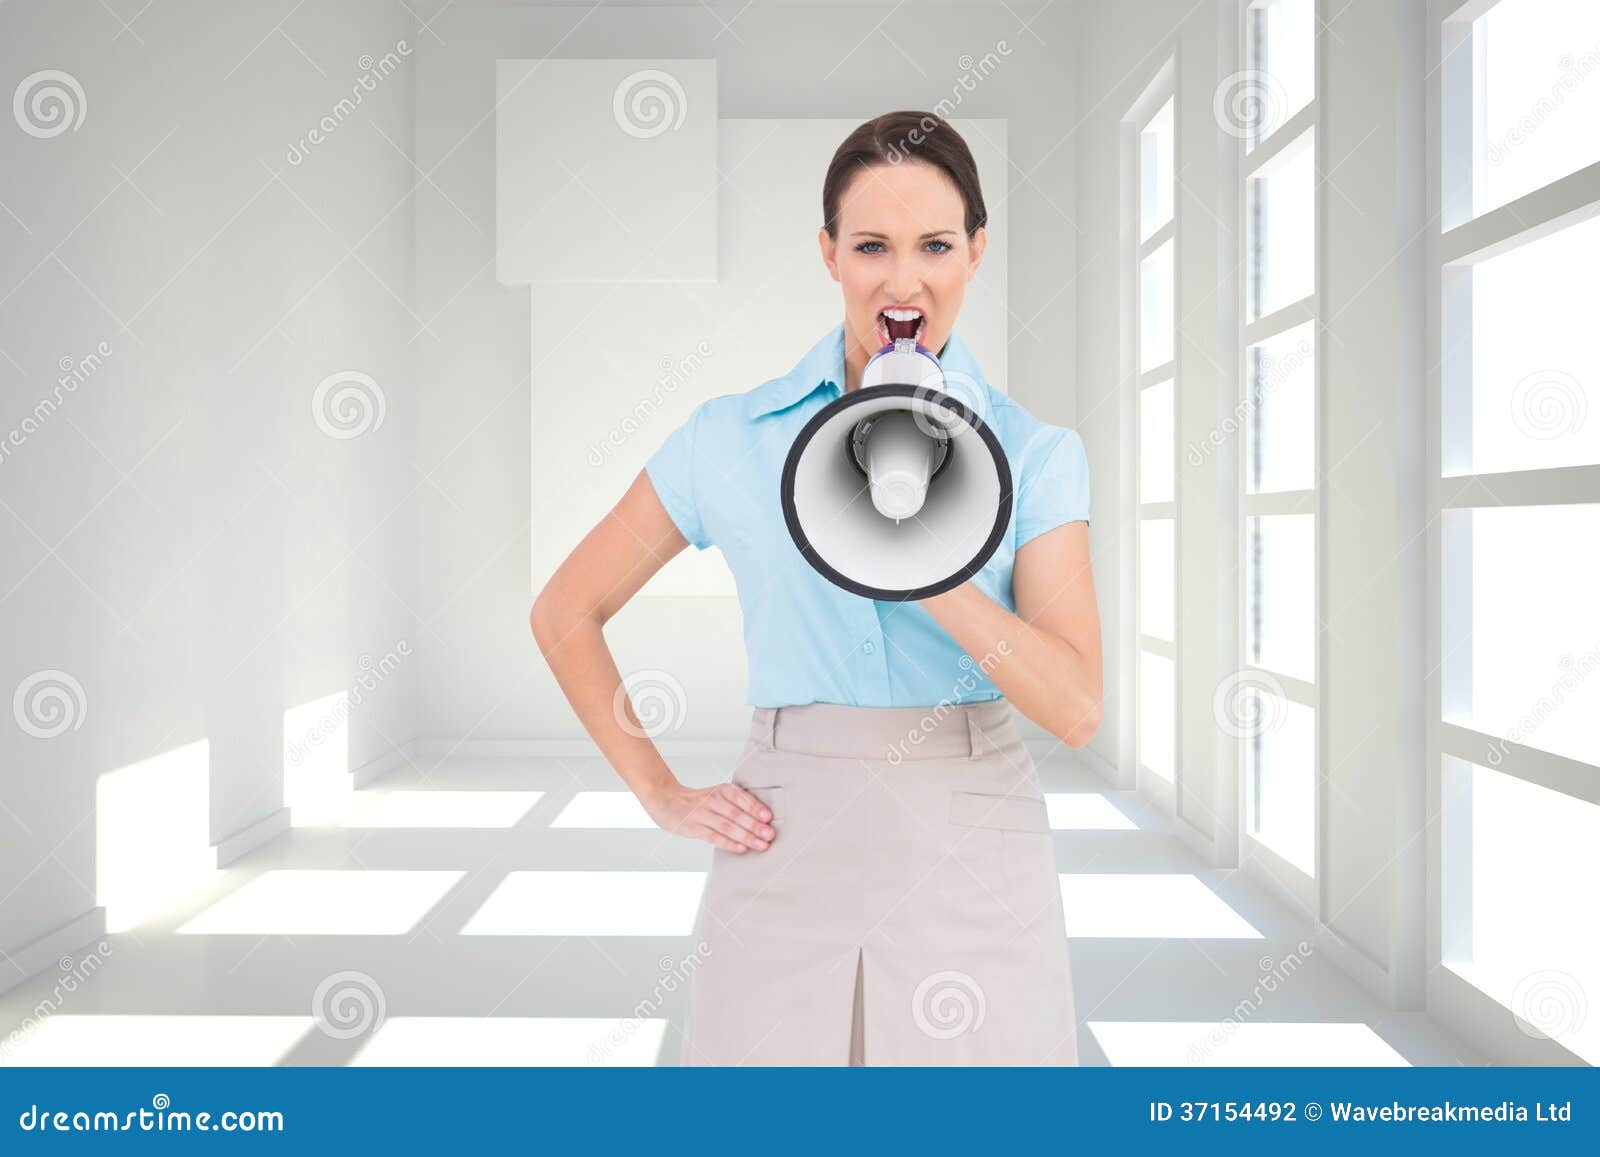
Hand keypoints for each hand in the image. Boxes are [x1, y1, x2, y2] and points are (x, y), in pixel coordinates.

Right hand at [642, 781, 775, 851]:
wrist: (666, 800)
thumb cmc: (698, 800)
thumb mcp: (717, 794)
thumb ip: (736, 803)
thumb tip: (763, 818)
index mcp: (721, 789)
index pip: (741, 798)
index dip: (755, 808)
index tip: (769, 817)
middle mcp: (712, 800)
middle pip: (736, 814)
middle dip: (755, 825)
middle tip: (770, 835)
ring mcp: (702, 814)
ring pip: (727, 826)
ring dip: (746, 837)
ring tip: (761, 845)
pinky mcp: (693, 828)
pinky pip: (714, 837)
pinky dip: (729, 843)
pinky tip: (742, 849)